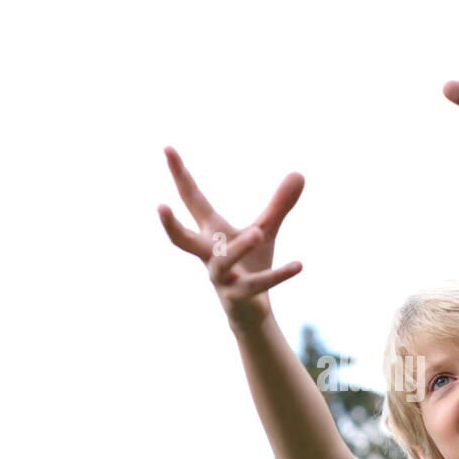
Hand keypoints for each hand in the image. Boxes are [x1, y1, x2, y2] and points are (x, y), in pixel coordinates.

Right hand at [157, 147, 303, 329]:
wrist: (251, 311)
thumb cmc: (250, 266)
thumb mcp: (264, 231)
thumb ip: (279, 205)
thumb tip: (299, 173)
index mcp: (211, 233)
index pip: (192, 199)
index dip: (180, 175)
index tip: (167, 147)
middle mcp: (209, 254)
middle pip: (182, 240)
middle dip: (170, 225)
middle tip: (159, 206)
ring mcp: (221, 277)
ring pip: (222, 262)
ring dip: (238, 247)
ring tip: (258, 233)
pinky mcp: (239, 296)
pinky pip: (257, 284)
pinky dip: (278, 275)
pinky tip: (299, 265)